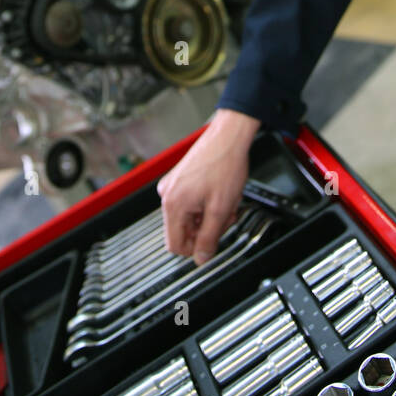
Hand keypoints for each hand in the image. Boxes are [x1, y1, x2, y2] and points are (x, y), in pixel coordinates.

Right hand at [157, 109, 258, 264]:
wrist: (228, 136)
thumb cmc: (224, 165)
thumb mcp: (220, 210)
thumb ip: (209, 238)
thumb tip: (201, 259)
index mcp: (172, 204)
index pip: (175, 245)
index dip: (196, 249)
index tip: (212, 242)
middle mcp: (167, 195)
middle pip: (183, 230)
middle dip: (206, 228)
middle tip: (226, 217)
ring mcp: (172, 185)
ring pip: (188, 217)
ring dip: (208, 215)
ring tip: (225, 202)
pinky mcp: (179, 178)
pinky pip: (189, 202)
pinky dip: (205, 203)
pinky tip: (219, 194)